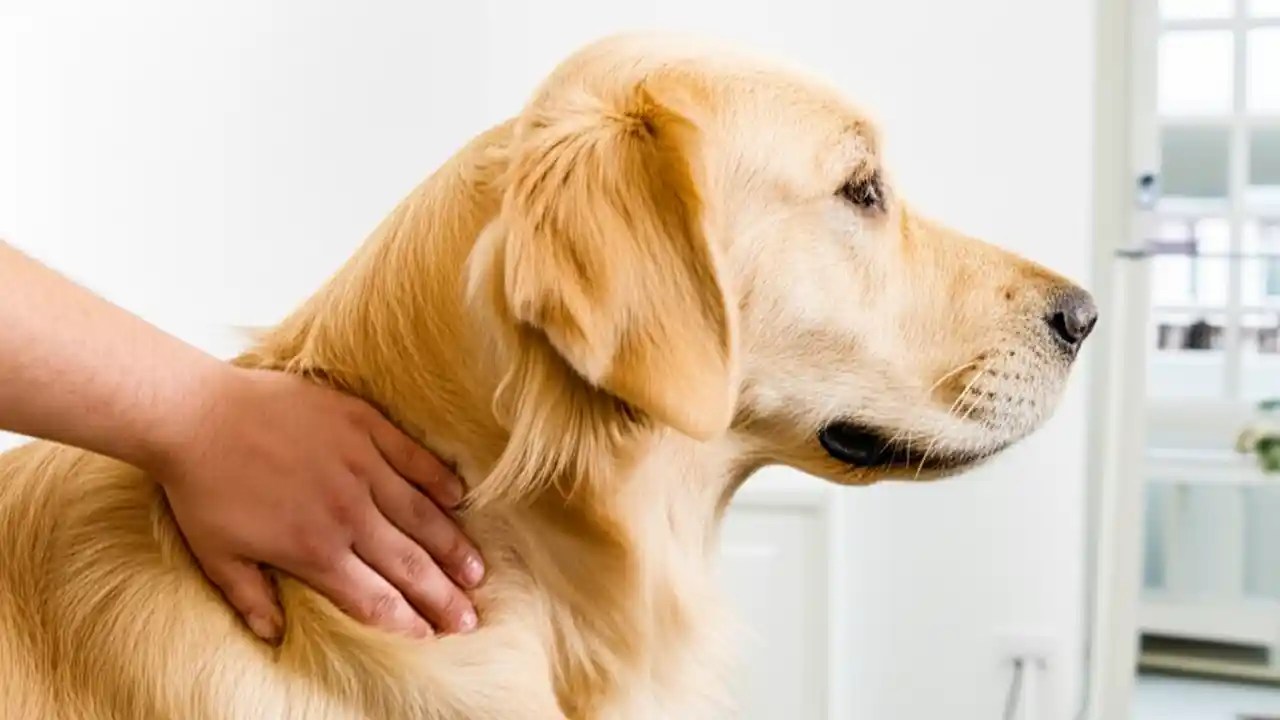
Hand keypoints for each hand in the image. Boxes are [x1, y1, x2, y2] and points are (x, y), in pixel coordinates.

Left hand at [148, 365, 482, 641]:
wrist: (197, 415)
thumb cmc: (201, 487)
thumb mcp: (217, 555)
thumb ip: (251, 598)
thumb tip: (273, 636)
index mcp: (314, 550)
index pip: (373, 598)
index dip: (406, 622)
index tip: (430, 637)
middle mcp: (347, 513)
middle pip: (407, 564)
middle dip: (443, 595)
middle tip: (470, 617)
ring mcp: (360, 466)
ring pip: (420, 514)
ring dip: (452, 546)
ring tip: (476, 570)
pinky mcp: (363, 426)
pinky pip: (413, 456)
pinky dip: (438, 478)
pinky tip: (459, 498)